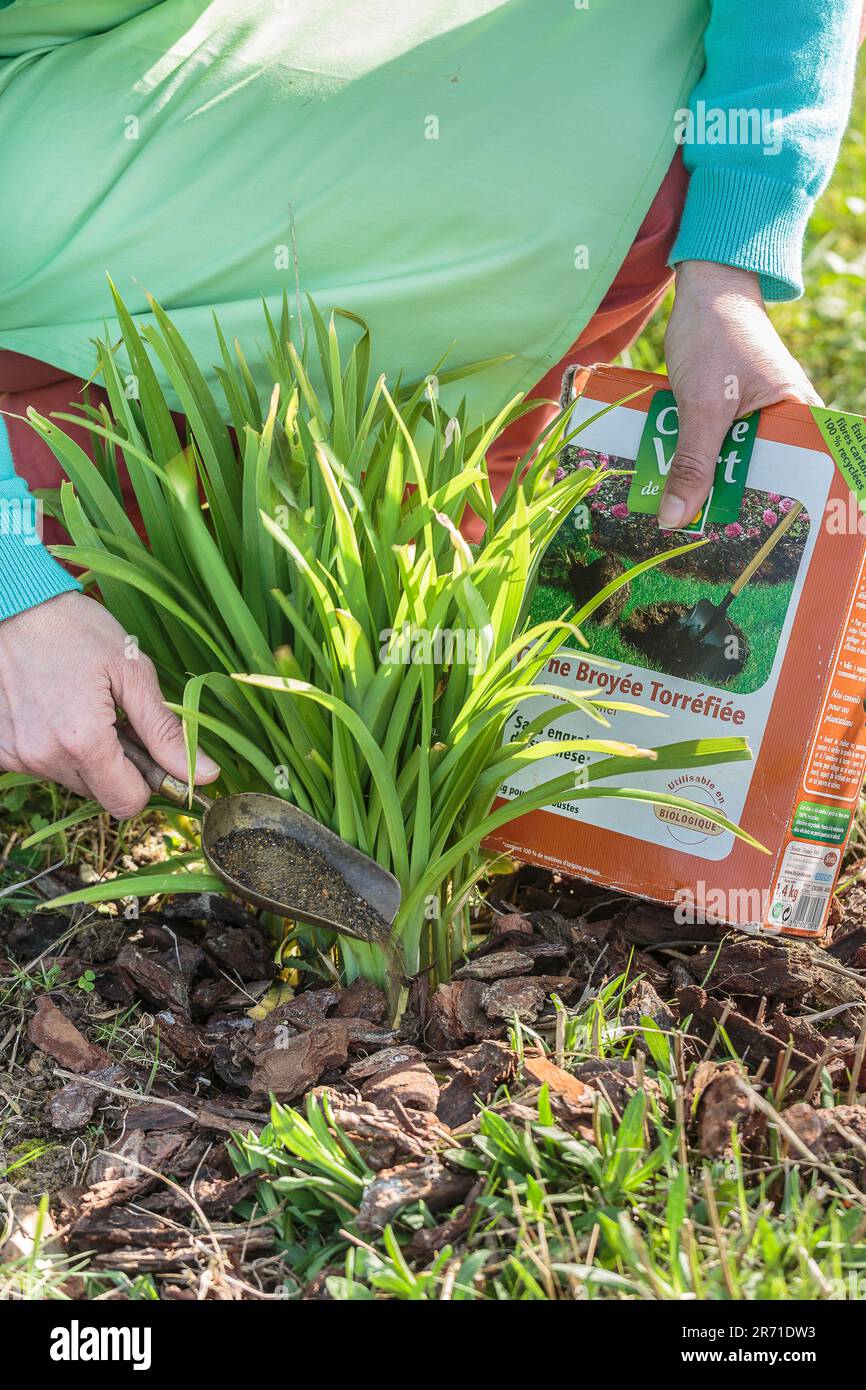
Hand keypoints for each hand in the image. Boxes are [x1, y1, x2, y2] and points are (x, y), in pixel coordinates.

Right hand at [0, 591, 219, 817]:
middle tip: (115, 717)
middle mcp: (44, 756)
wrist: (16, 604)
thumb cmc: (77, 629)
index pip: (126, 802)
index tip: (148, 749)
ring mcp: (16, 754)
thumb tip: (204, 775)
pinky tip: (55, 710)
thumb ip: (166, 732)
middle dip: (117, 765)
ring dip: (85, 756)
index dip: (146, 782)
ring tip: (83, 707)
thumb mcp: (133, 673)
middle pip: (99, 793)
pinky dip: (55, 747)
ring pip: (71, 780)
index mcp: (83, 741)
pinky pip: (40, 766)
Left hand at [659, 260, 820, 528]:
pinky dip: (696, 466)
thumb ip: (692, 462)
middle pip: (761, 481)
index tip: (750, 551)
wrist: (704, 289)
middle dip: (732, 509)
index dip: (777, 517)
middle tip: (705, 547)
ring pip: (732, 468)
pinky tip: (675, 491)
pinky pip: (715, 451)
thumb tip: (675, 519)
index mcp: (801, 419)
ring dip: (708, 489)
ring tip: (685, 526)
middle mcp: (786, 423)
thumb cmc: (715, 335)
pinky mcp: (731, 417)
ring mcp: (758, 420)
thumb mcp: (701, 405)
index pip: (799, 480)